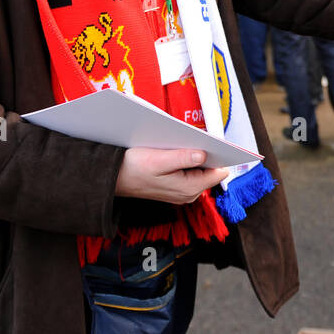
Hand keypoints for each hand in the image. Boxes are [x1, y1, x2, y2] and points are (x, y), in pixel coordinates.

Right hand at [115, 147, 230, 204]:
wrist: (113, 178)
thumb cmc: (132, 169)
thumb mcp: (158, 160)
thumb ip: (182, 158)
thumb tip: (204, 155)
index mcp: (188, 189)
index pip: (218, 173)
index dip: (220, 156)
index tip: (217, 143)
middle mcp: (188, 193)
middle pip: (210, 170)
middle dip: (206, 154)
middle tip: (195, 139)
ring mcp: (182, 191)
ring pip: (200, 169)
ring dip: (194, 156)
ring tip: (183, 144)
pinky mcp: (175, 186)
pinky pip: (189, 171)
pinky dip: (186, 160)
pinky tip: (175, 151)